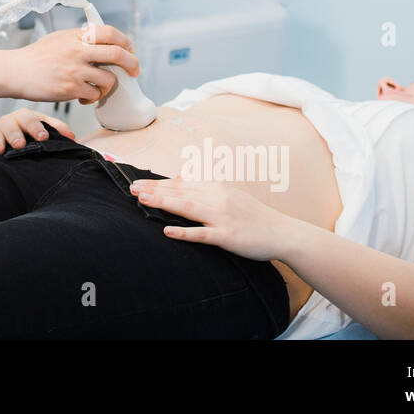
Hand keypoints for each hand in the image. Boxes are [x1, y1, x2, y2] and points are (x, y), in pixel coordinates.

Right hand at [0, 108, 75, 154]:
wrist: (22, 134)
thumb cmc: (35, 130)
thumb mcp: (47, 127)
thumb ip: (59, 129)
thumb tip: (72, 137)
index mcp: (26, 117)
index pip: (32, 120)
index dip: (38, 128)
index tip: (43, 137)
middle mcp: (11, 122)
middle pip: (13, 127)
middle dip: (16, 135)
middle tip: (20, 144)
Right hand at [6, 25, 138, 104]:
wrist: (16, 71)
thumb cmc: (36, 57)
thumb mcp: (59, 39)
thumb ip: (80, 39)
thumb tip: (103, 43)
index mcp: (76, 36)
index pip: (110, 33)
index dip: (125, 42)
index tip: (129, 50)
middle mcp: (78, 50)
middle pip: (117, 54)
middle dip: (132, 64)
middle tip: (135, 72)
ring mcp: (75, 70)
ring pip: (108, 79)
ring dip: (107, 86)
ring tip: (97, 88)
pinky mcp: (71, 88)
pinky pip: (94, 95)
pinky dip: (92, 98)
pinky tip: (83, 97)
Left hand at [128, 178, 297, 261]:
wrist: (282, 232)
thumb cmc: (254, 216)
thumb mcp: (229, 195)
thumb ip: (205, 188)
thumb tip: (181, 177)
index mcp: (217, 188)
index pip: (181, 184)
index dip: (158, 183)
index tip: (138, 183)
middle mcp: (217, 198)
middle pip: (180, 192)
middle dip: (154, 190)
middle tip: (131, 189)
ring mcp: (222, 217)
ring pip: (187, 208)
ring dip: (163, 203)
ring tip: (142, 201)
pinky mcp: (227, 236)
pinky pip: (202, 234)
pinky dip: (184, 232)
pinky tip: (167, 231)